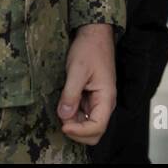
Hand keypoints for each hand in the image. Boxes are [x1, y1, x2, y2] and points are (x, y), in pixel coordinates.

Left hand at [58, 23, 116, 144]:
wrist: (94, 34)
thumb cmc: (89, 48)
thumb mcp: (77, 70)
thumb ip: (71, 94)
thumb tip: (64, 115)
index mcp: (106, 98)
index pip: (97, 127)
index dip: (80, 131)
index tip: (63, 124)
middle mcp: (104, 103)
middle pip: (94, 132)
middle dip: (77, 132)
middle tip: (62, 120)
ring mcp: (97, 102)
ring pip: (87, 125)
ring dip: (73, 124)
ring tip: (61, 110)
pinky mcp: (90, 98)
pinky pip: (82, 115)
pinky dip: (72, 116)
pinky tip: (64, 106)